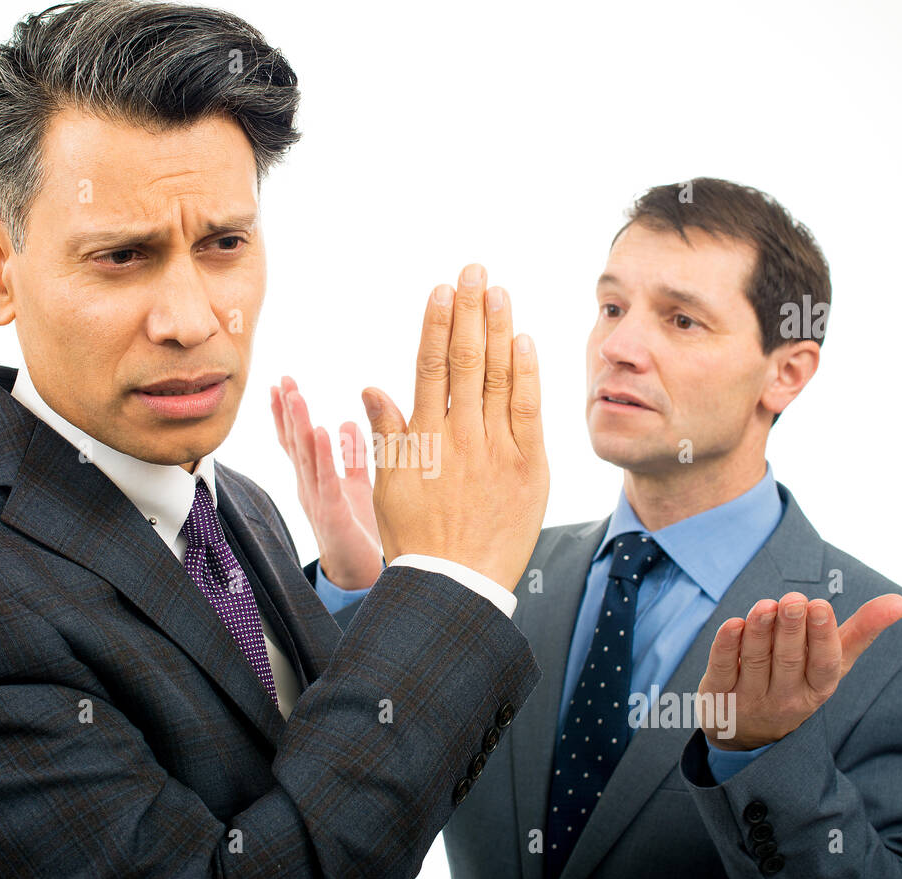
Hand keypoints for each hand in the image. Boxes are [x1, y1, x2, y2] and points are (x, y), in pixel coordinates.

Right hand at [269, 375, 383, 589]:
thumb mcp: (357, 485)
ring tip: (295, 396)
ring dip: (300, 424)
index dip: (287, 413)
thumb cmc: (359, 531)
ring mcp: (319, 500)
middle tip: (283, 380)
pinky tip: (321, 432)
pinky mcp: (334, 514)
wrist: (361, 575)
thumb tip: (348, 421)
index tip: (281, 384)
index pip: (297, 440)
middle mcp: (310, 487)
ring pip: (307, 457)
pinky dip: (324, 456)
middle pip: (296, 443)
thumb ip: (352, 456)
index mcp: (314, 480)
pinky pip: (327, 480)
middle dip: (288, 411)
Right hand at [361, 263, 548, 593]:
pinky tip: (524, 340)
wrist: (455, 585)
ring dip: (498, 330)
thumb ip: (386, 433)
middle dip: (470, 310)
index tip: (443, 290)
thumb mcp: (389, 486)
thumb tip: (372, 387)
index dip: (438, 324)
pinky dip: (527, 374)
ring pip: (498, 377)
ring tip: (499, 291)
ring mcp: (497, 449)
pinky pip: (529, 412)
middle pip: (466, 360)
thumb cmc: (416, 539)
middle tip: (475, 269)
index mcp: (422, 437)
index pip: (430, 366)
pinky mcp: (530, 468)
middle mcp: (459, 435)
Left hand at [698, 591, 901, 750]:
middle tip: (794, 599)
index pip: (823, 665)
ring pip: (755, 661)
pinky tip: (733, 623)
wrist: (746, 730)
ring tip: (766, 605)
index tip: (821, 606)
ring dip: (759, 631)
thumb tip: (901, 602)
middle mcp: (785, 698)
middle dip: (791, 629)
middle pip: (788, 661)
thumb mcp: (830, 664)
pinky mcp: (717, 695)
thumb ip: (860, 632)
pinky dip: (726, 646)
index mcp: (816, 689)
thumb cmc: (798, 682)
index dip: (821, 637)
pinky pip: (722, 668)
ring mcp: (749, 698)